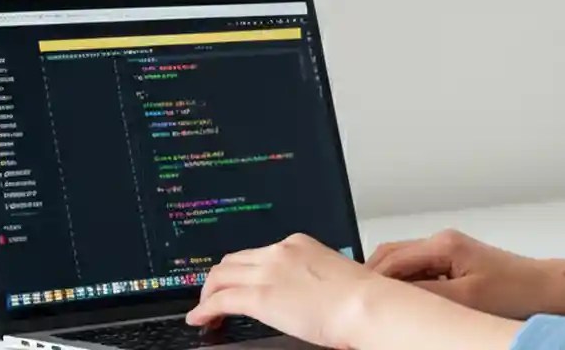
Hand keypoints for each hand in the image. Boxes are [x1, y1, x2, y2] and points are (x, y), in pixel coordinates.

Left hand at [186, 233, 385, 349]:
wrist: (365, 305)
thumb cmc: (361, 297)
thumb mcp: (333, 276)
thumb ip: (313, 278)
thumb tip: (305, 294)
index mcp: (299, 244)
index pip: (259, 253)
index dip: (243, 270)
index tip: (240, 283)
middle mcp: (280, 252)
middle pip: (233, 260)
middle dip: (220, 279)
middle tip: (215, 297)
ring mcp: (268, 272)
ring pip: (220, 276)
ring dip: (208, 293)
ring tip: (205, 310)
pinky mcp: (259, 297)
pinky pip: (219, 300)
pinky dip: (203, 310)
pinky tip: (200, 319)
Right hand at [366, 229, 548, 319]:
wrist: (543, 290)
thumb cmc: (515, 290)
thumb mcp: (465, 297)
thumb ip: (424, 294)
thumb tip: (391, 297)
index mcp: (443, 245)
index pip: (390, 259)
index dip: (368, 279)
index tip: (355, 296)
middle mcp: (441, 243)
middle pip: (391, 257)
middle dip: (373, 278)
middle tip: (358, 303)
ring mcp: (447, 253)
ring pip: (403, 266)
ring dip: (390, 284)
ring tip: (381, 307)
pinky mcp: (452, 265)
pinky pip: (418, 274)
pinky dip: (407, 288)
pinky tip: (406, 306)